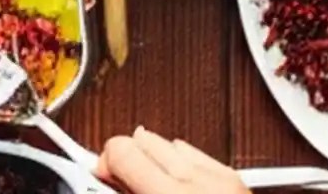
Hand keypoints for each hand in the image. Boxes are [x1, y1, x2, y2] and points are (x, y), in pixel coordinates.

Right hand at [96, 128, 247, 193]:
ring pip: (168, 142)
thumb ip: (126, 193)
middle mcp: (196, 179)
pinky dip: (182, 164)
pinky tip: (178, 185)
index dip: (101, 160)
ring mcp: (219, 176)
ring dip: (153, 160)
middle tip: (120, 183)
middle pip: (140, 139)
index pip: (119, 150)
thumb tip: (106, 181)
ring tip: (150, 185)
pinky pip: (195, 153)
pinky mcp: (234, 177)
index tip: (94, 173)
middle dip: (125, 159)